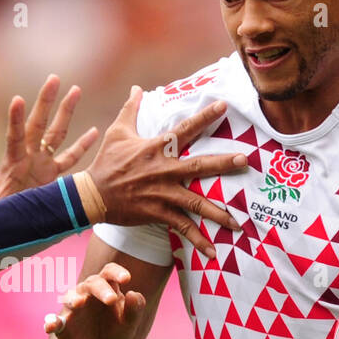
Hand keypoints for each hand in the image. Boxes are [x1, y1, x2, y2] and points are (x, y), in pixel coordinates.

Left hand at [0, 74, 99, 204]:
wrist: (2, 222)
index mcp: (12, 164)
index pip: (14, 138)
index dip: (15, 119)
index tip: (17, 99)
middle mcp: (28, 158)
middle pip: (38, 124)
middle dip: (45, 102)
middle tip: (53, 78)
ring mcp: (40, 164)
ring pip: (56, 133)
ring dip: (66, 111)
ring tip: (75, 89)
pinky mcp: (51, 175)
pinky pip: (70, 158)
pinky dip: (82, 146)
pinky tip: (95, 132)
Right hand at [44, 262, 144, 338]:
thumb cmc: (114, 333)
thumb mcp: (129, 325)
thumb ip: (134, 310)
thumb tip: (134, 294)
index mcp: (107, 289)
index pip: (109, 272)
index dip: (116, 272)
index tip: (126, 279)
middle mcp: (88, 295)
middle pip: (92, 283)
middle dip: (101, 289)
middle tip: (112, 300)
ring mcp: (73, 310)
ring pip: (70, 297)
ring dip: (73, 299)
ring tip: (79, 303)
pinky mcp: (63, 327)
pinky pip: (55, 322)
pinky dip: (51, 323)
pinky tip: (50, 326)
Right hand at [85, 87, 246, 255]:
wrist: (92, 195)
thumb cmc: (106, 162)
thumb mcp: (117, 132)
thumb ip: (131, 109)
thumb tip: (136, 87)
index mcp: (156, 147)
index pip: (185, 129)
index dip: (204, 116)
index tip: (224, 106)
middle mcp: (163, 170)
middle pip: (199, 166)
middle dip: (224, 163)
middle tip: (246, 160)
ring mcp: (162, 193)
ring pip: (196, 202)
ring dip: (218, 213)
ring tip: (238, 222)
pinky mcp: (157, 213)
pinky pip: (182, 227)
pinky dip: (197, 240)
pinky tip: (213, 251)